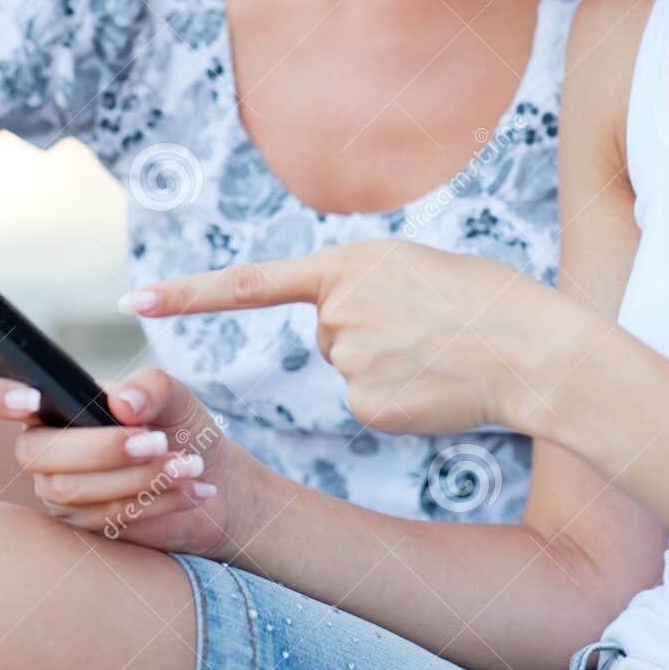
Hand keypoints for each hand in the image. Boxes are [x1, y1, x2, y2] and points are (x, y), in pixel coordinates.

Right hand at [0, 364, 258, 553]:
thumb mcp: (173, 396)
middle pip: (39, 454)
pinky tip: (191, 487)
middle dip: (103, 449)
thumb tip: (123, 403)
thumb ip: (151, 388)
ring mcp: (57, 490)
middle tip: (158, 441)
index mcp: (51, 402)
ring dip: (138, 478)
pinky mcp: (83, 528)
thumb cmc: (180, 425)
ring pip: (72, 491)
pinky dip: (154, 501)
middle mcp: (43, 446)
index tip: (31, 399)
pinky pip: (104, 520)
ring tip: (188, 464)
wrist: (208, 475)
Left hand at [120, 239, 566, 436]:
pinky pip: (367, 400)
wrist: (534, 350)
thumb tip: (336, 319)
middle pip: (327, 331)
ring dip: (387, 363)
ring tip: (441, 351)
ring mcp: (349, 361)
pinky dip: (398, 397)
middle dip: (368, 330)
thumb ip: (365, 284)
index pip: (251, 282)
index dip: (189, 293)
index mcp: (349, 264)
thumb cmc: (488, 301)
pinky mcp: (366, 405)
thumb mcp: (418, 266)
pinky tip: (437, 386)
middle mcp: (337, 311)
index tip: (134, 301)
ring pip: (348, 366)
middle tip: (428, 325)